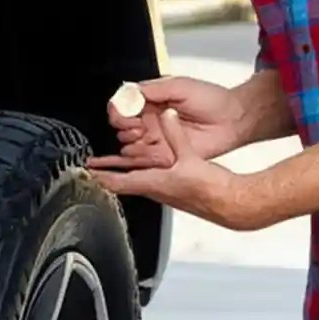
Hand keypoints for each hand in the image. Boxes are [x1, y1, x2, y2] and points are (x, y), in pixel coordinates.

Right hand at [87, 76, 246, 169]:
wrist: (233, 119)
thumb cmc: (211, 99)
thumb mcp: (180, 86)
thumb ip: (154, 89)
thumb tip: (129, 92)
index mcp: (151, 101)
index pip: (123, 106)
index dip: (119, 110)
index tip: (124, 112)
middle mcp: (151, 120)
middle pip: (122, 127)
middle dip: (125, 126)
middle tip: (138, 125)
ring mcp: (158, 138)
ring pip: (131, 145)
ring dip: (133, 142)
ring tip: (147, 135)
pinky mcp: (167, 155)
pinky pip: (147, 159)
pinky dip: (144, 156)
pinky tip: (153, 148)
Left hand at [88, 108, 265, 231]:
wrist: (230, 204)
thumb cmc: (210, 189)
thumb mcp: (190, 156)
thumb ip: (176, 134)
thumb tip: (166, 115)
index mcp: (155, 183)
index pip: (119, 181)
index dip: (102, 176)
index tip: (88, 171)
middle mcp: (157, 190)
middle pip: (124, 183)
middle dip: (108, 173)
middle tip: (93, 167)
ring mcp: (166, 192)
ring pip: (137, 181)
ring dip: (123, 173)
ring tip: (112, 165)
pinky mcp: (176, 190)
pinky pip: (152, 180)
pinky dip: (142, 172)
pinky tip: (145, 166)